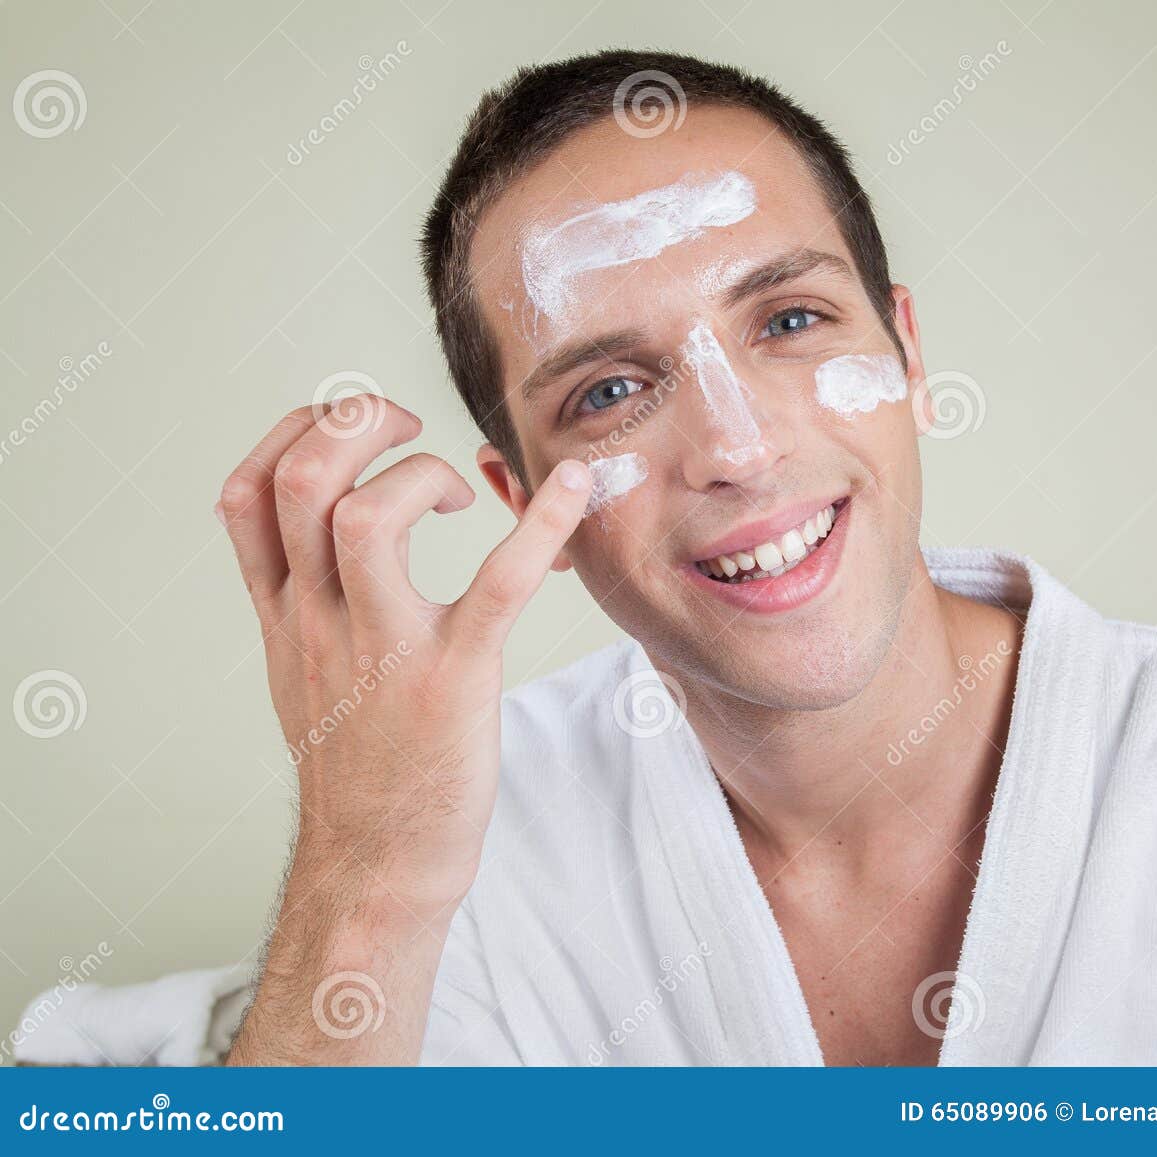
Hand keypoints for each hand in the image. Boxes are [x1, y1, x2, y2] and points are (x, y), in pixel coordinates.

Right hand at [217, 395, 587, 1062]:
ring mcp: (381, 651)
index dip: (291, 434)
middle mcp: (319, 623)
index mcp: (285, 616)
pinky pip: (494, 584)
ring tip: (457, 490)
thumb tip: (329, 532)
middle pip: (300, 484)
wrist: (377, 866)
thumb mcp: (303, 672)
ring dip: (419, 474)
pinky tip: (574, 490)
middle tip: (407, 430)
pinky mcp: (451, 679)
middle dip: (355, 426)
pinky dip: (539, 526)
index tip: (349, 430)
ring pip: (365, 520)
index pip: (246, 494)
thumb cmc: (358, 766)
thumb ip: (309, 598)